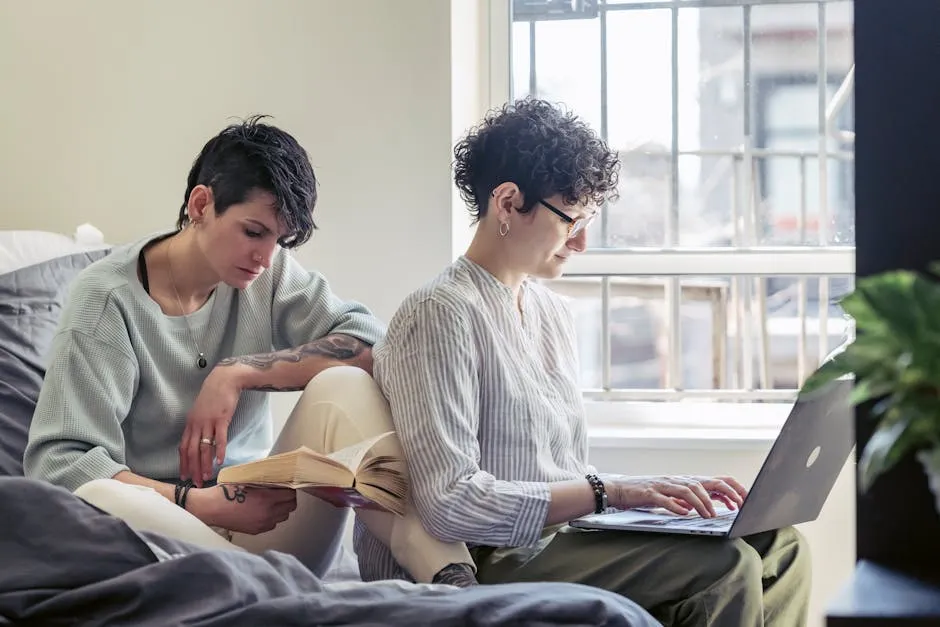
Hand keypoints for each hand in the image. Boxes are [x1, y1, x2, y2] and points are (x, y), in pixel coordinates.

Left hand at [179, 366, 244, 485]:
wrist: (224, 380)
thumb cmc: (214, 395)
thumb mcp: (201, 411)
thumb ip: (200, 426)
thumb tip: (201, 440)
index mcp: (190, 424)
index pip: (183, 447)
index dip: (183, 463)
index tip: (184, 475)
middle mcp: (196, 424)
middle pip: (191, 451)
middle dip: (193, 469)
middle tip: (195, 483)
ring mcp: (208, 422)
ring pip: (204, 448)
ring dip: (205, 464)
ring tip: (206, 477)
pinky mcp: (221, 419)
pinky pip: (219, 438)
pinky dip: (219, 451)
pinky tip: (220, 461)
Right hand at [187, 484, 296, 534]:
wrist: (211, 508)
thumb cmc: (227, 492)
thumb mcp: (248, 481)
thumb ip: (265, 482)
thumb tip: (279, 479)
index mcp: (266, 499)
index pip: (291, 495)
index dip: (290, 488)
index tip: (286, 485)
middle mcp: (267, 513)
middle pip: (291, 507)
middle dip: (288, 499)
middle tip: (283, 494)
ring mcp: (262, 524)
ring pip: (283, 517)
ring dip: (282, 509)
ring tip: (274, 503)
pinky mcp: (256, 530)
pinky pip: (272, 524)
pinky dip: (272, 518)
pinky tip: (264, 512)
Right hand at [606, 474, 747, 517]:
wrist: (619, 489)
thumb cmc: (646, 494)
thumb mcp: (672, 496)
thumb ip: (689, 499)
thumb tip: (710, 506)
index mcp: (684, 481)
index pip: (713, 480)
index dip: (730, 488)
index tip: (744, 500)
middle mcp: (676, 481)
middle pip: (705, 482)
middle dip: (723, 493)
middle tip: (737, 506)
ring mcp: (663, 486)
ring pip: (688, 490)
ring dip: (702, 503)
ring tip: (710, 516)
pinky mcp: (650, 493)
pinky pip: (665, 499)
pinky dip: (676, 506)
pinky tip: (685, 514)